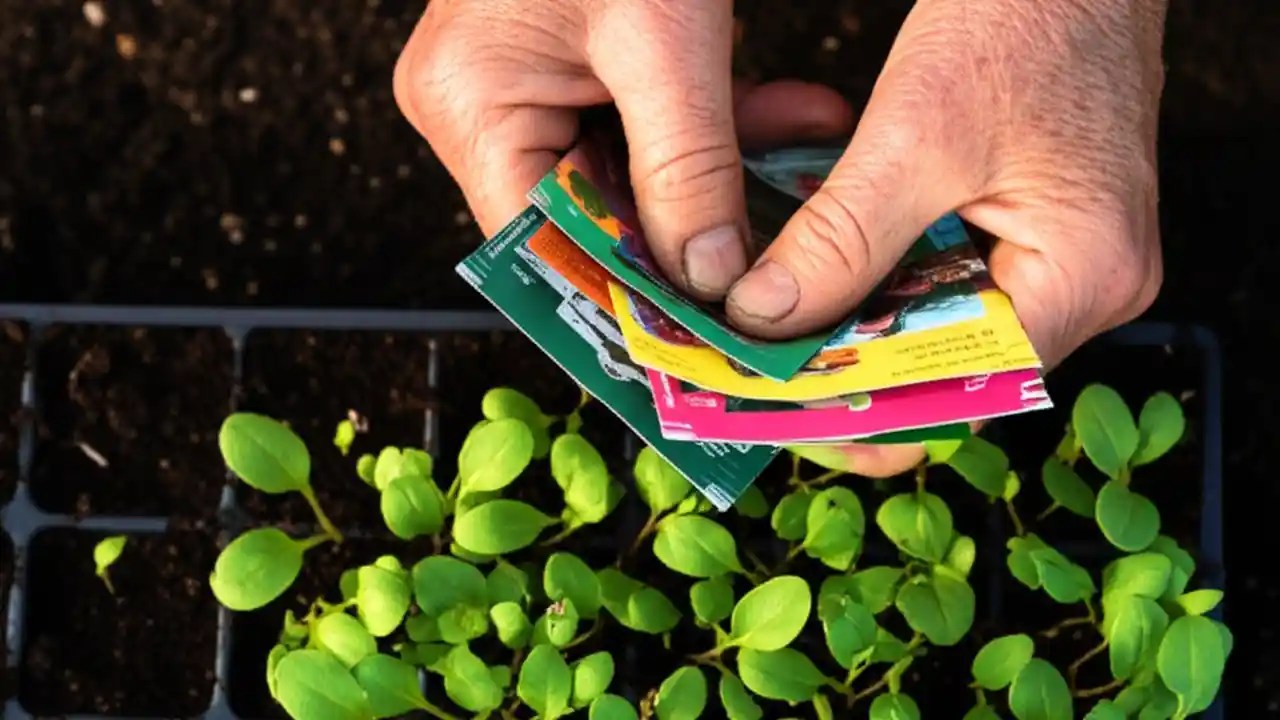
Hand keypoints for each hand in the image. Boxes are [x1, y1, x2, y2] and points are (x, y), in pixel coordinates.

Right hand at [393, 0, 850, 293]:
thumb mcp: (666, 40)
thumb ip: (689, 168)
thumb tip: (710, 279)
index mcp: (468, 104)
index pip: (539, 245)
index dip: (620, 298)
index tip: (700, 338)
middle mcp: (476, 107)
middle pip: (583, 218)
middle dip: (686, 236)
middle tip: (770, 270)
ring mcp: (517, 87)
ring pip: (624, 178)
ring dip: (716, 178)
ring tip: (800, 171)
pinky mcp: (568, 67)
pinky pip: (640, 128)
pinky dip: (714, 129)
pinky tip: (790, 119)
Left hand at [729, 0, 1167, 476]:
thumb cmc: (1023, 20)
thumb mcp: (915, 137)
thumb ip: (839, 242)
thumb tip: (766, 317)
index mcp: (1082, 277)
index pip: (964, 392)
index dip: (869, 413)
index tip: (785, 413)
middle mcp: (1088, 285)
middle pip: (954, 370)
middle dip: (856, 374)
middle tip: (766, 379)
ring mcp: (1066, 258)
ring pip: (945, 328)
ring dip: (864, 328)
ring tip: (780, 339)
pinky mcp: (1038, 228)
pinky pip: (952, 281)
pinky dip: (886, 281)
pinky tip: (824, 277)